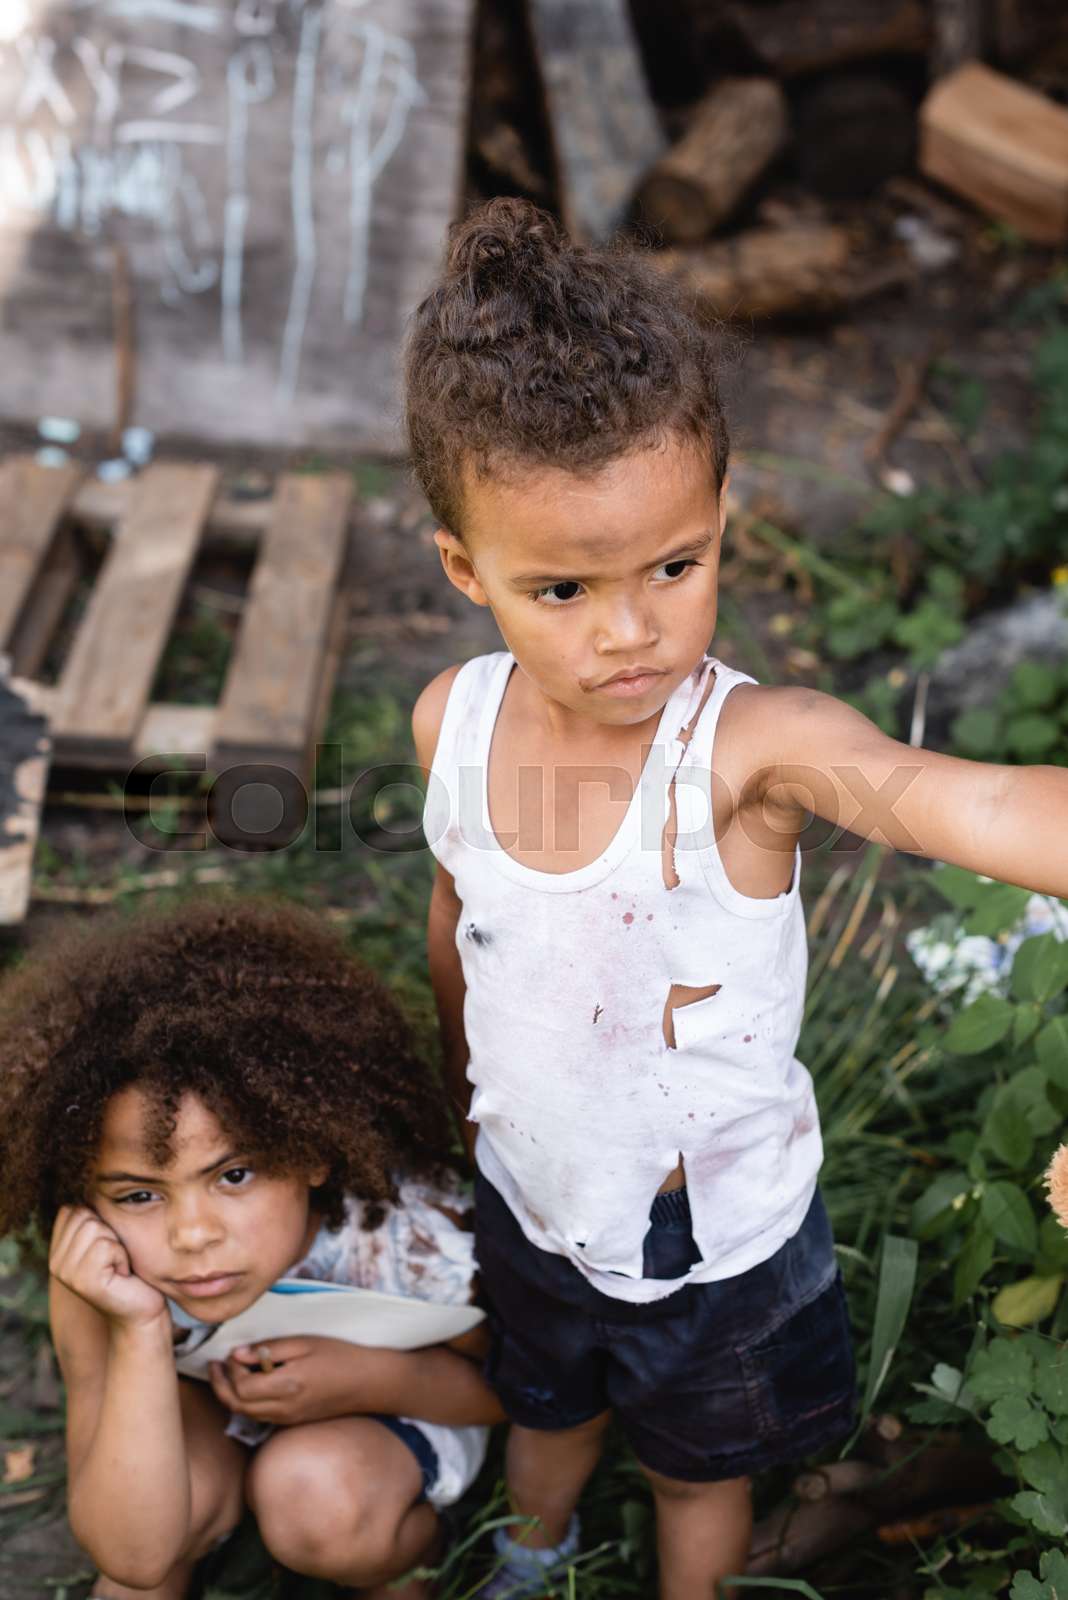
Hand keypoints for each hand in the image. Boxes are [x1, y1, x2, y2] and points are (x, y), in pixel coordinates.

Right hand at [49, 1206, 167, 1329]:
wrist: (141, 1309)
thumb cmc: (129, 1270)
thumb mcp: (107, 1239)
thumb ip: (92, 1219)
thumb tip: (92, 1186)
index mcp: (58, 1250)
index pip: (72, 1209)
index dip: (99, 1221)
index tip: (107, 1247)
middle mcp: (55, 1263)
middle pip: (84, 1215)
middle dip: (109, 1232)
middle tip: (114, 1259)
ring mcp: (66, 1273)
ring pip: (95, 1228)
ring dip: (117, 1245)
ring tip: (117, 1266)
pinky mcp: (83, 1282)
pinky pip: (107, 1246)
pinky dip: (122, 1256)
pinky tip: (121, 1275)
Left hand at [209, 1337, 392, 1426]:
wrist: (368, 1382)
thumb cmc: (339, 1356)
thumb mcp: (304, 1343)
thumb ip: (269, 1349)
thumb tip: (237, 1355)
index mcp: (286, 1386)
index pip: (242, 1388)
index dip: (229, 1371)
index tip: (230, 1354)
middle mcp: (284, 1408)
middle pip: (238, 1407)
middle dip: (221, 1386)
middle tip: (215, 1366)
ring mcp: (288, 1418)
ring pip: (247, 1415)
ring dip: (232, 1396)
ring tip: (229, 1373)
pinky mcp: (293, 1421)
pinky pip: (261, 1416)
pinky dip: (248, 1402)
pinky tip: (252, 1384)